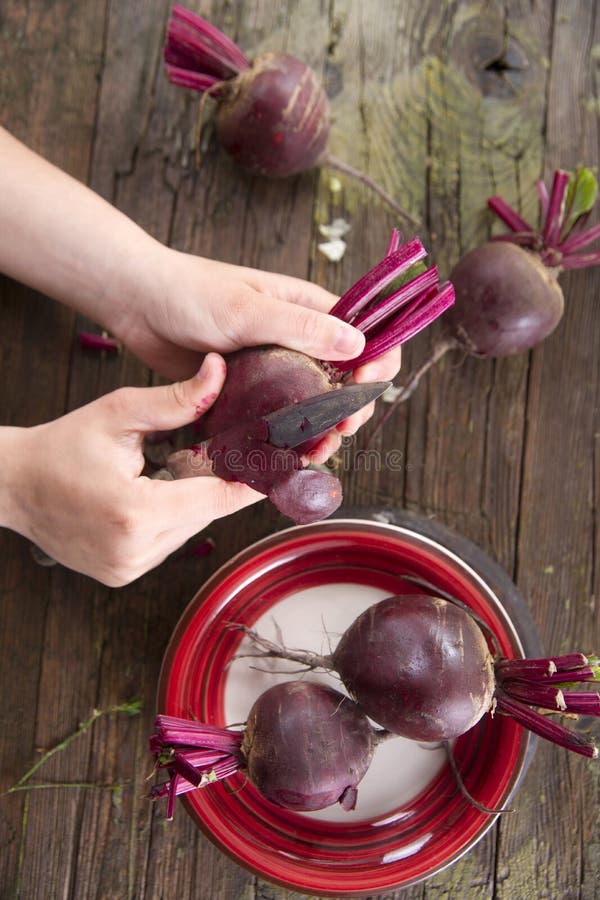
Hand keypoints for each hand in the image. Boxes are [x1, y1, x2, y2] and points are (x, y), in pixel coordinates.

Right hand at [2, 355, 260, 585]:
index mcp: (136, 512)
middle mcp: (136, 550)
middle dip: (214, 484)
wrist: (12, 488)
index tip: (287, 467)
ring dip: (189, 502)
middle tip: (209, 453)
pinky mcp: (122, 574)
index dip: (254, 481)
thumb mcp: (117, 414)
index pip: (217, 498)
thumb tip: (220, 373)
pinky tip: (143, 495)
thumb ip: (176, 400)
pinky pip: (166, 543)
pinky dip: (168, 519)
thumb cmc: (60, 448)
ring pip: (189, 530)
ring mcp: (128, 568)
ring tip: (160, 473)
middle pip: (205, 514)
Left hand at [116, 249, 400, 456]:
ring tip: (317, 451)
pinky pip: (278, 420)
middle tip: (341, 429)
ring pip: (314, 407)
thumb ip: (301, 328)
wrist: (138, 304)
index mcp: (309, 310)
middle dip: (352, 407)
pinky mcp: (249, 393)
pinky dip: (287, 440)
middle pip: (345, 380)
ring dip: (323, 432)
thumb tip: (358, 344)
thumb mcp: (246, 309)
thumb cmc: (190, 293)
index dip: (376, 361)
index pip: (365, 335)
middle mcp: (298, 341)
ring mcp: (274, 369)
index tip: (363, 385)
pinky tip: (287, 458)